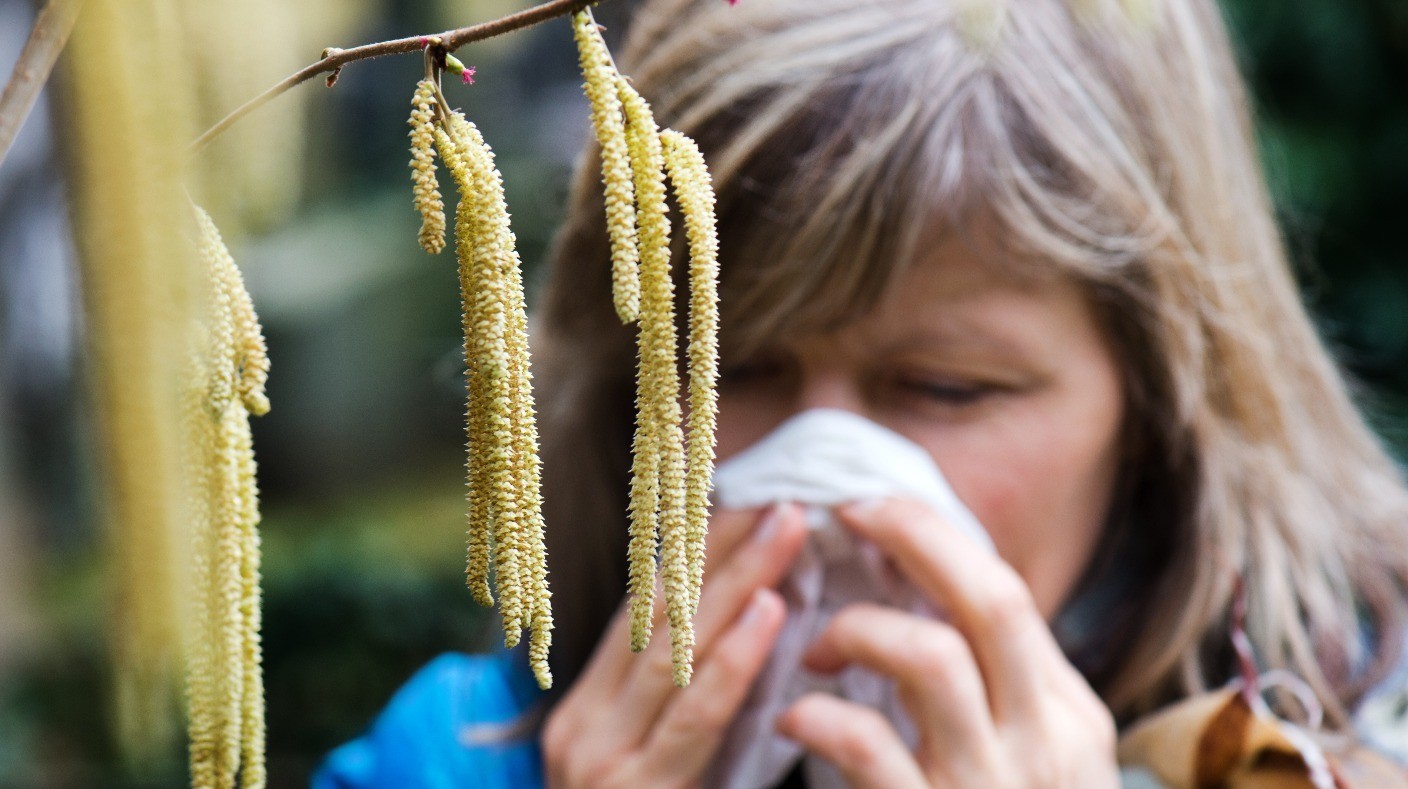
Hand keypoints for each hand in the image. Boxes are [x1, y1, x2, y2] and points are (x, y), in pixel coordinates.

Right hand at [542, 503, 806, 787]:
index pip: (642, 613)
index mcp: (585, 713)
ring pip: (676, 647)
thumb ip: (681, 708)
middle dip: (718, 545)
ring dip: (738, 579)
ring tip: (784, 526)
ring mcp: (601, 757)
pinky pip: (695, 711)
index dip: (691, 551)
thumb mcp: (650, 769)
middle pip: (657, 613)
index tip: (742, 501)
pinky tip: (769, 609)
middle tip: (773, 493)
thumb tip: (747, 624)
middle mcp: (582, 726)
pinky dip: (735, 655)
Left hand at [775, 498, 1118, 787]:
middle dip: (912, 536)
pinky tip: (795, 715)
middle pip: (988, 599)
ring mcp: (990, 787)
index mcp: (1067, 714)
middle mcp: (1043, 742)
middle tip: (844, 514)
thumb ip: (995, 688)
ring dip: (858, 631)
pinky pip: (870, 745)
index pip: (1007, 593)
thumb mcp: (1030, 760)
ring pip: (932, 657)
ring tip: (815, 650)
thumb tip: (923, 588)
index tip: (872, 507)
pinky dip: (821, 714)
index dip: (934, 536)